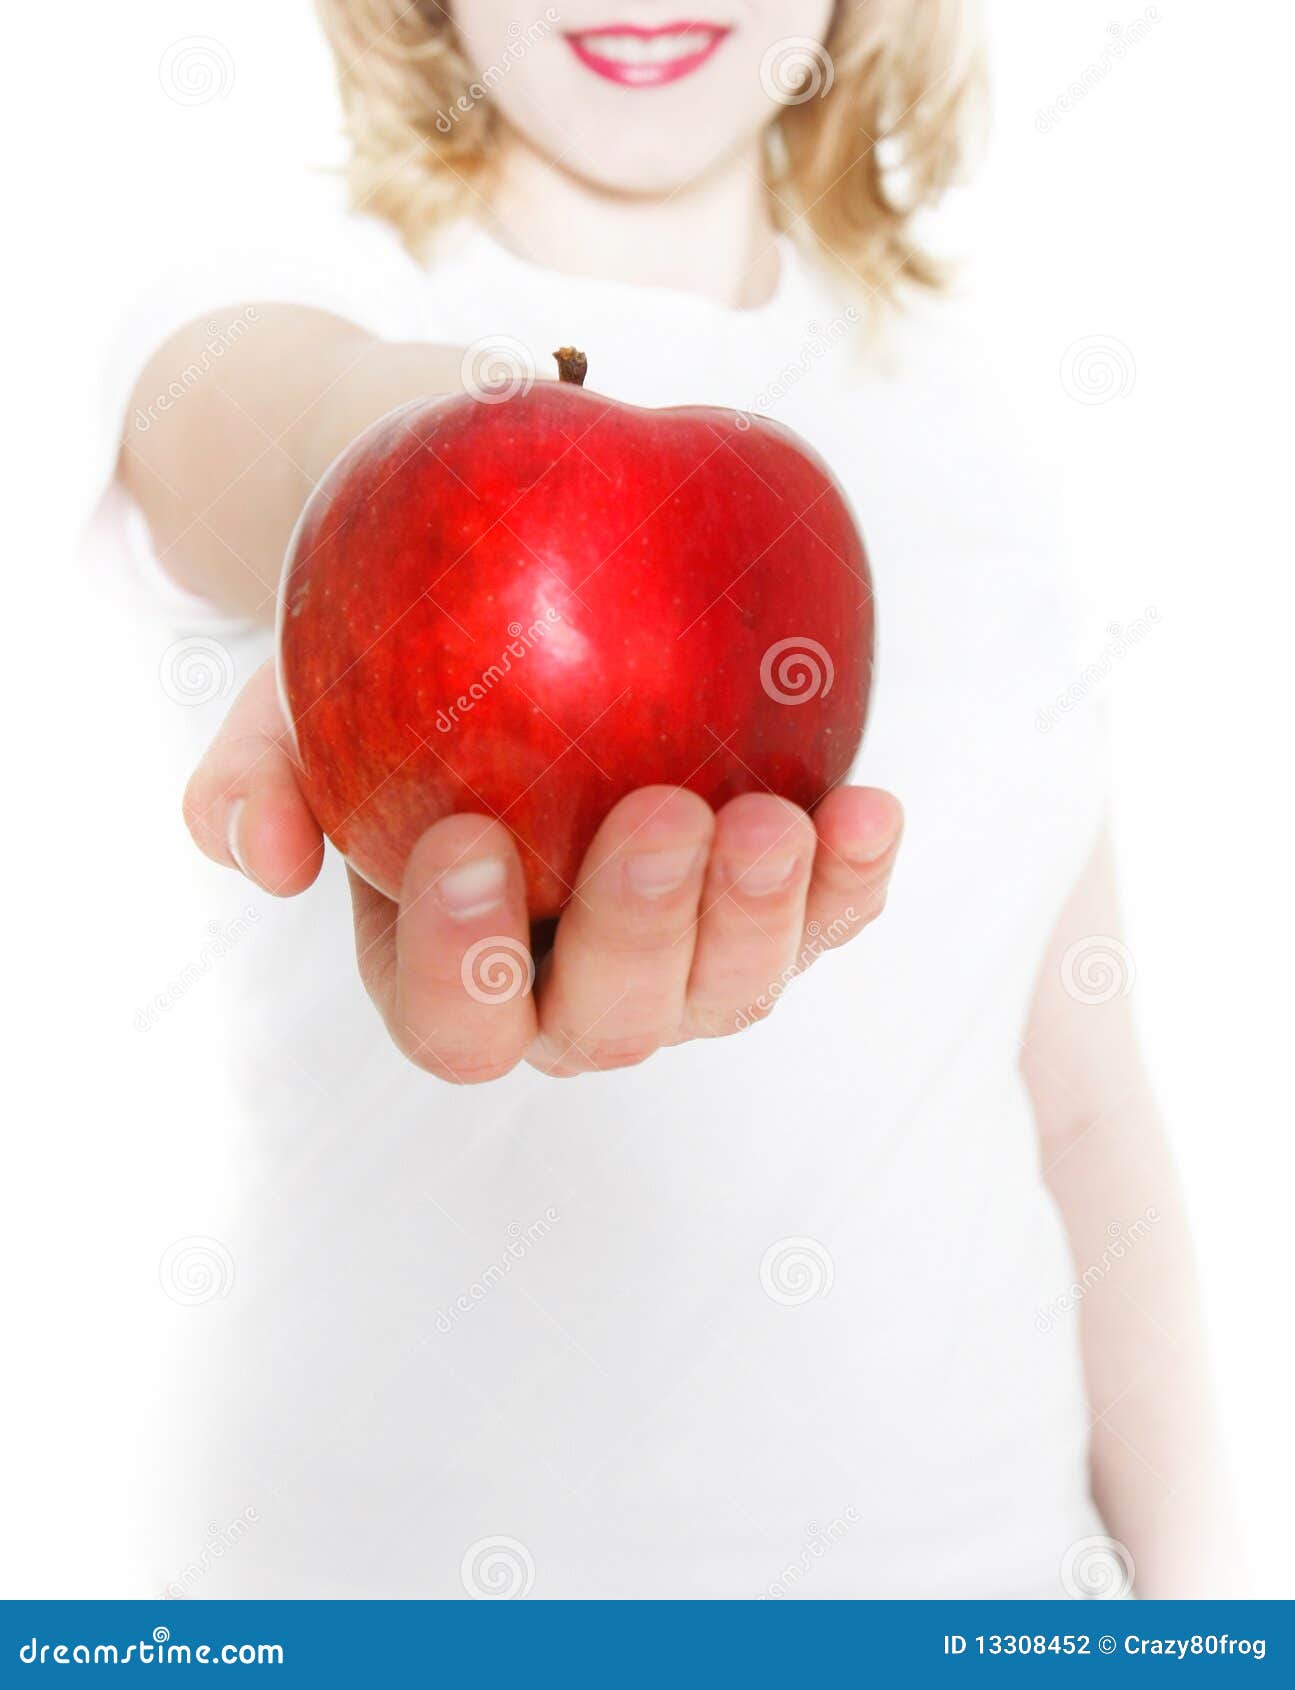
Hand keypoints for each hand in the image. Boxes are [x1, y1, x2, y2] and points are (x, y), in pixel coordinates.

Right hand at [185, 660, 902, 1080]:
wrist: (500, 605)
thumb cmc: (388, 670)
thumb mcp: (298, 704)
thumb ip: (259, 773)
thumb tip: (266, 850)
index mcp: (451, 972)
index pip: (449, 1021)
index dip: (459, 964)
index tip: (468, 842)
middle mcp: (570, 991)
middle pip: (607, 1027)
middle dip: (635, 937)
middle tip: (657, 819)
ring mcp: (682, 959)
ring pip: (727, 992)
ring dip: (759, 918)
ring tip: (776, 818)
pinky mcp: (771, 904)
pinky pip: (825, 918)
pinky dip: (851, 879)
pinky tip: (868, 807)